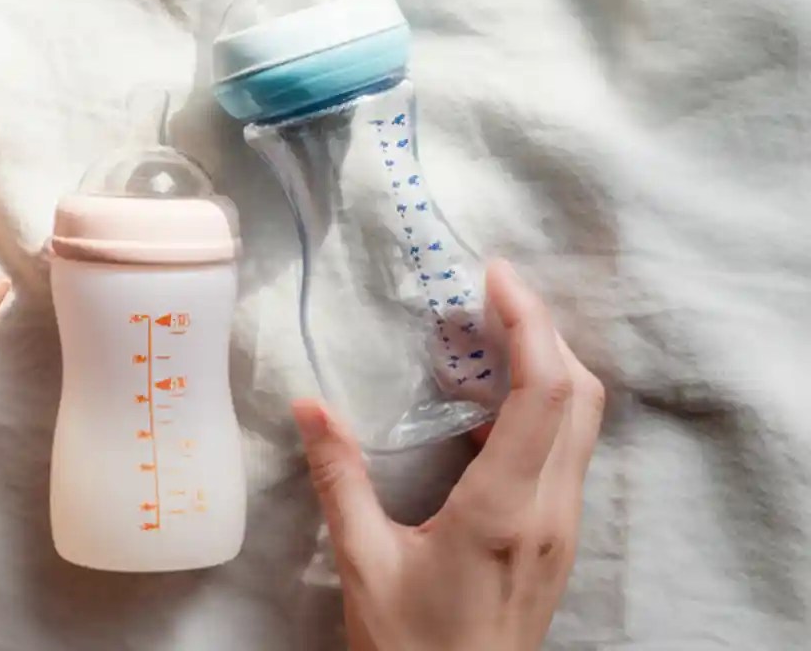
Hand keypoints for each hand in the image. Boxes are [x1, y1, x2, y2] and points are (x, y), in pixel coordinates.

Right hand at [293, 259, 603, 650]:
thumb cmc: (411, 648)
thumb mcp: (363, 562)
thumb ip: (339, 479)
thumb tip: (309, 406)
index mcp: (503, 511)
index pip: (544, 394)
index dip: (529, 322)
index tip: (496, 277)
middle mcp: (549, 512)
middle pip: (580, 395)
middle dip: (544, 329)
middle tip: (490, 294)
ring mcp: (562, 527)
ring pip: (582, 422)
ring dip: (549, 364)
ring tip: (489, 336)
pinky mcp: (556, 538)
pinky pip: (567, 451)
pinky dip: (544, 405)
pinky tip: (488, 406)